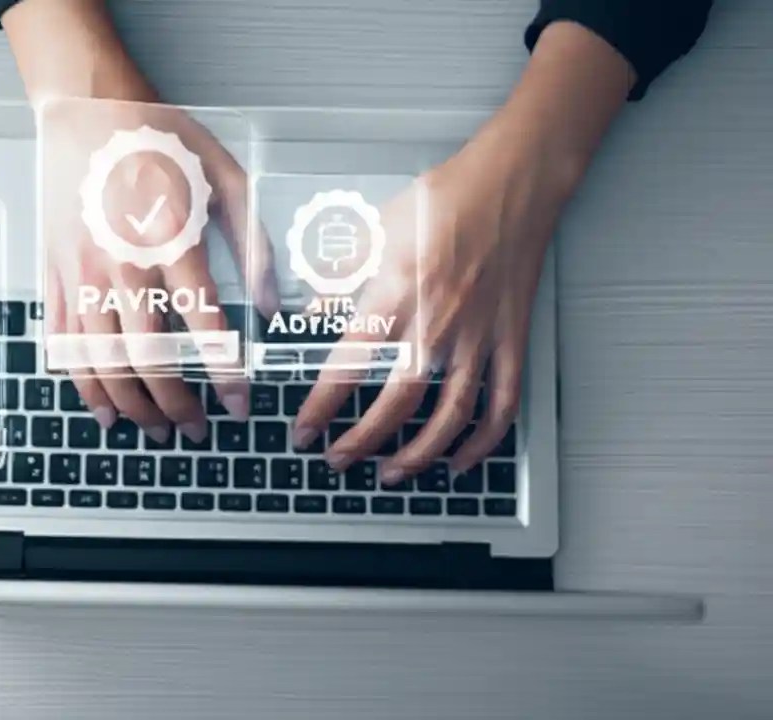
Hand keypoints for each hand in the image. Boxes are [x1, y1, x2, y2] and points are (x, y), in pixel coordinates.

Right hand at [4, 0, 275, 440]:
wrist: (84, 108)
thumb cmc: (157, 136)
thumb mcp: (225, 175)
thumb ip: (252, 243)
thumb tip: (269, 306)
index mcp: (170, 239)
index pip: (203, 326)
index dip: (224, 374)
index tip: (240, 404)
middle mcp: (122, 263)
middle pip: (148, 359)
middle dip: (176, 407)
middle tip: (197, 431)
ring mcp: (82, 273)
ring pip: (102, 363)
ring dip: (132, 407)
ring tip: (156, 432)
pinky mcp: (55, 275)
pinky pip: (64, 346)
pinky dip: (83, 386)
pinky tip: (105, 411)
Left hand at [293, 129, 557, 480]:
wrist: (511, 183)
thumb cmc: (443, 201)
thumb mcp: (371, 231)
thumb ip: (336, 278)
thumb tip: (309, 315)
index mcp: (395, 293)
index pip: (348, 366)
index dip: (321, 407)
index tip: (303, 432)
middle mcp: (437, 321)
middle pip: (397, 403)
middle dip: (362, 443)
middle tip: (337, 461)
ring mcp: (479, 336)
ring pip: (450, 415)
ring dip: (418, 454)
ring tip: (390, 473)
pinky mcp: (511, 341)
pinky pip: (502, 404)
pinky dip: (483, 441)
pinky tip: (460, 460)